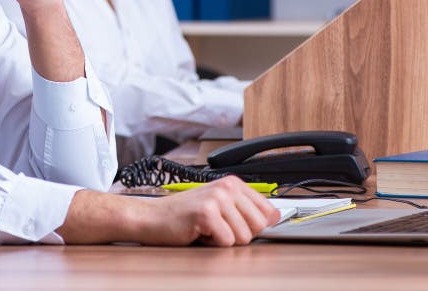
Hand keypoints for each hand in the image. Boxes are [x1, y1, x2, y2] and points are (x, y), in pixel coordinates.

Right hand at [58, 176, 278, 246]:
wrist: (151, 217)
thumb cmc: (183, 215)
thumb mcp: (219, 207)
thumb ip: (246, 210)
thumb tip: (276, 216)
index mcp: (232, 183)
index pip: (268, 211)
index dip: (255, 226)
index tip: (240, 226)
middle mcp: (227, 187)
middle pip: (258, 226)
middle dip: (239, 235)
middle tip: (217, 228)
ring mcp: (217, 198)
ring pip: (243, 237)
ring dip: (224, 241)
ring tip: (206, 230)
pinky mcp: (206, 212)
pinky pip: (226, 242)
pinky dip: (212, 244)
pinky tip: (198, 233)